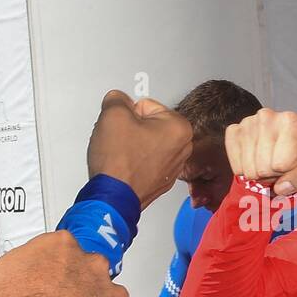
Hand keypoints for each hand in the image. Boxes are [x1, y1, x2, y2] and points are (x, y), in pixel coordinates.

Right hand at [87, 90, 192, 208]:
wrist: (113, 197)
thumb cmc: (119, 162)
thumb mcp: (113, 115)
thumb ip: (117, 99)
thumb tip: (118, 100)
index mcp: (180, 127)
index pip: (147, 105)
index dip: (129, 113)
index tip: (123, 125)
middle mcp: (183, 148)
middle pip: (150, 124)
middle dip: (133, 128)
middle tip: (121, 140)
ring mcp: (174, 167)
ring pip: (148, 143)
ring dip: (134, 144)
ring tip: (123, 154)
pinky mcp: (163, 181)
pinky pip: (148, 161)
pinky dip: (137, 161)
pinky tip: (125, 166)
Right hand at [225, 109, 296, 195]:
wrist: (286, 142)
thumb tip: (281, 187)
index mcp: (291, 121)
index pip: (281, 163)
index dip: (287, 170)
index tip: (292, 162)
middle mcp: (266, 116)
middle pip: (263, 168)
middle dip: (272, 173)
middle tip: (279, 164)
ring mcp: (247, 123)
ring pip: (248, 169)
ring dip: (258, 172)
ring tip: (268, 161)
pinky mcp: (233, 131)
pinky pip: (235, 165)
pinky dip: (244, 169)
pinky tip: (255, 159)